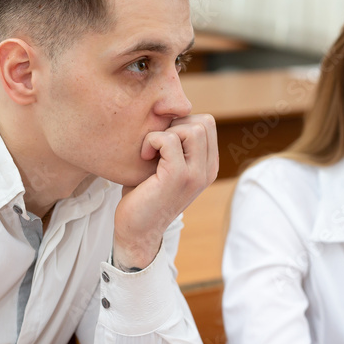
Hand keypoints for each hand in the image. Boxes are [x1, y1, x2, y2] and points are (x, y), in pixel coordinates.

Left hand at [112, 114, 218, 269]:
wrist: (136, 231)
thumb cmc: (144, 196)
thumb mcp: (166, 167)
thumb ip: (174, 145)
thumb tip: (167, 112)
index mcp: (208, 168)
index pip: (207, 123)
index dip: (182, 122)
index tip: (162, 141)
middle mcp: (207, 171)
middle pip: (204, 121)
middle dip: (175, 124)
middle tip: (156, 144)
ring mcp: (195, 175)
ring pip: (192, 127)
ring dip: (165, 132)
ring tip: (151, 151)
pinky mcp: (177, 177)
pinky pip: (168, 139)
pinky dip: (151, 141)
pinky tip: (144, 157)